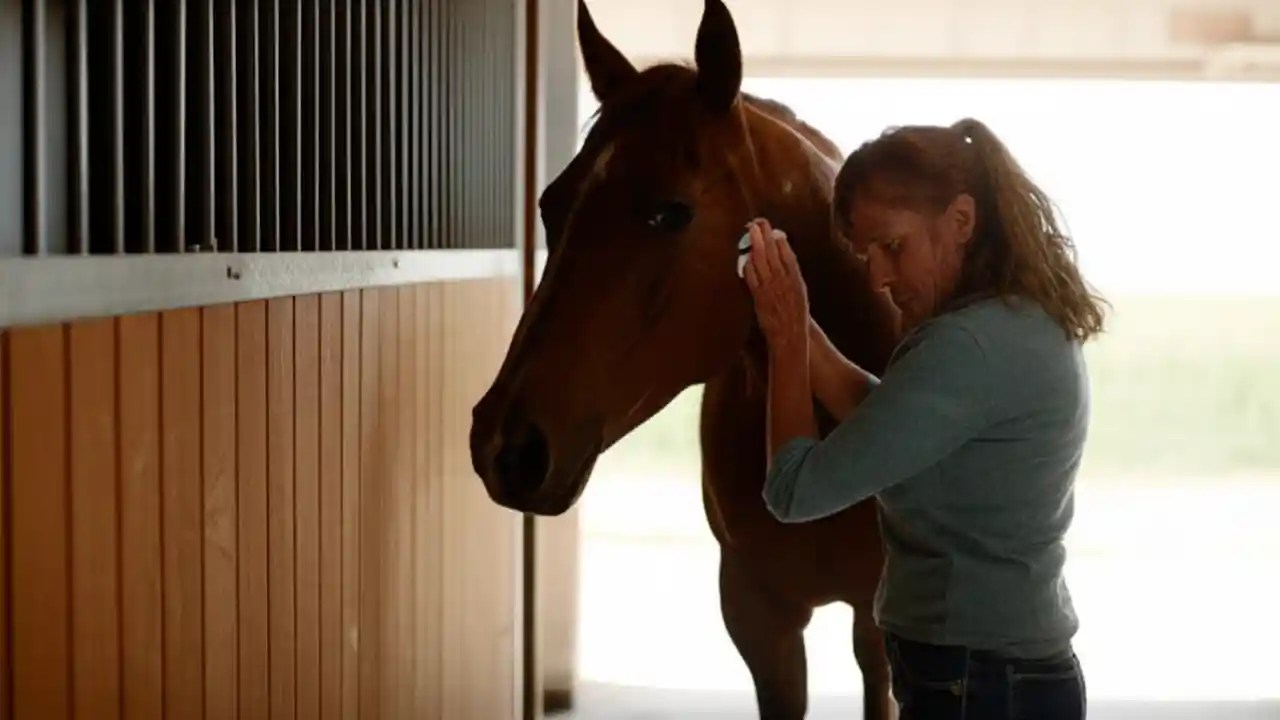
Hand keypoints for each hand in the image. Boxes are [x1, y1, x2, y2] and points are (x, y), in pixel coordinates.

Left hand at [743, 218, 808, 355]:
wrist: (790, 337)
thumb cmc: (796, 318)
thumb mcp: (800, 295)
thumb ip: (793, 278)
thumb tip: (786, 263)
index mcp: (797, 280)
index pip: (788, 255)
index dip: (781, 241)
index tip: (775, 230)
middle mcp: (785, 282)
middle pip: (774, 254)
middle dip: (767, 236)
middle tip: (760, 222)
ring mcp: (772, 289)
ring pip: (763, 262)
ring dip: (757, 244)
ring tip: (752, 231)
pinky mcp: (761, 298)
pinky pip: (754, 278)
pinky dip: (750, 266)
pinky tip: (746, 256)